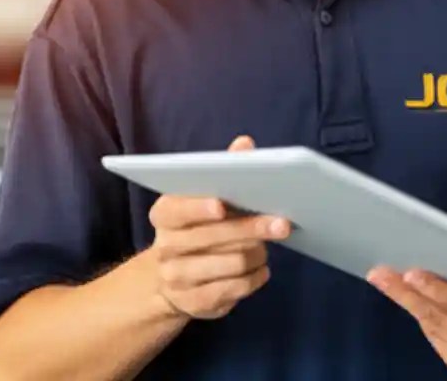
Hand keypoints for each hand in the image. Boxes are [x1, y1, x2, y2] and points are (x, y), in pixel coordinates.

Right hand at [148, 136, 290, 319]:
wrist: (171, 280)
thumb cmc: (196, 227)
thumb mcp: (201, 197)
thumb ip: (222, 169)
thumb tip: (245, 143)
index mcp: (164, 216)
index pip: (177, 210)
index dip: (198, 208)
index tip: (221, 204)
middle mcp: (166, 248)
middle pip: (213, 237)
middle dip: (250, 229)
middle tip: (282, 223)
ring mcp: (179, 279)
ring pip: (230, 264)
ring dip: (257, 253)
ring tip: (267, 246)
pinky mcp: (197, 303)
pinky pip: (236, 288)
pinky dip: (255, 276)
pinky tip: (260, 267)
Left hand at [367, 268, 446, 380]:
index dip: (435, 290)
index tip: (411, 273)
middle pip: (437, 318)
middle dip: (405, 294)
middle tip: (378, 274)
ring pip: (433, 329)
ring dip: (416, 305)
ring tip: (394, 281)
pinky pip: (439, 341)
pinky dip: (431, 321)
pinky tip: (423, 305)